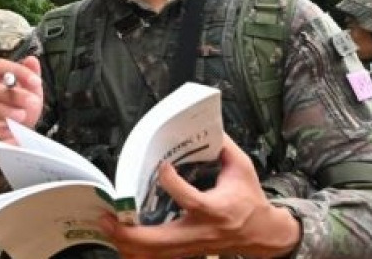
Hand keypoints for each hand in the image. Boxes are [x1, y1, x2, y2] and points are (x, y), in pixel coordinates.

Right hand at [0, 57, 43, 161]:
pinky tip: (13, 133)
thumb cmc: (20, 116)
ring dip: (2, 112)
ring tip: (22, 117)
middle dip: (11, 94)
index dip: (15, 70)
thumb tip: (32, 59)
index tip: (36, 81)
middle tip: (31, 102)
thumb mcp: (31, 97)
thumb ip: (31, 79)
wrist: (15, 143)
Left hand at [103, 135, 300, 258]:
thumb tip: (203, 125)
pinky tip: (121, 239)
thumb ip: (222, 146)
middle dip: (130, 232)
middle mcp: (200, 232)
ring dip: (127, 243)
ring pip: (155, 254)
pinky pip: (158, 257)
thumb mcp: (241, 168)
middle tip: (107, 216)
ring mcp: (192, 246)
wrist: (263, 234)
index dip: (171, 182)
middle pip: (161, 240)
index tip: (161, 166)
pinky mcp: (186, 251)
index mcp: (216, 209)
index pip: (189, 199)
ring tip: (107, 226)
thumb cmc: (250, 200)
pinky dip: (136, 251)